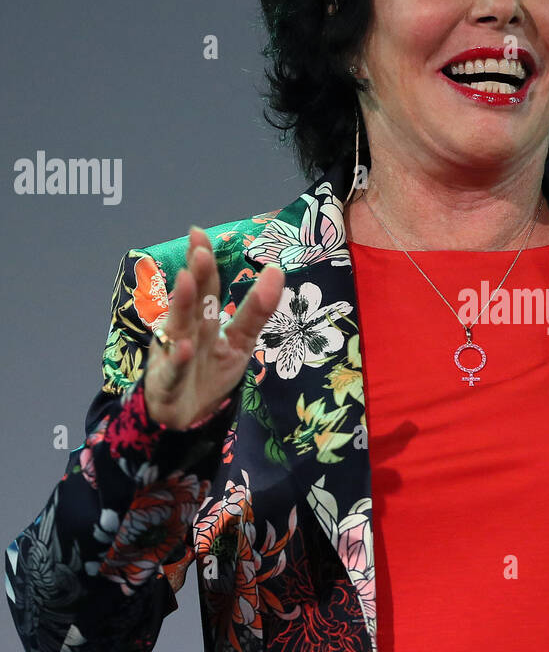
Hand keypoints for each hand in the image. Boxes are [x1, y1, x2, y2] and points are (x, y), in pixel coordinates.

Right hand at [143, 225, 284, 429]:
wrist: (186, 418)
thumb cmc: (209, 372)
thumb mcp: (240, 341)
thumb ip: (257, 309)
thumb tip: (277, 268)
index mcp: (203, 320)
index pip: (206, 287)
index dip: (204, 262)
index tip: (198, 233)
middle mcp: (186, 332)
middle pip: (193, 302)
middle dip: (196, 276)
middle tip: (198, 249)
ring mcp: (173, 356)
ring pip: (178, 328)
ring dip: (182, 304)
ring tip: (186, 279)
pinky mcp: (167, 385)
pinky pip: (172, 372)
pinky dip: (175, 361)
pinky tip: (181, 347)